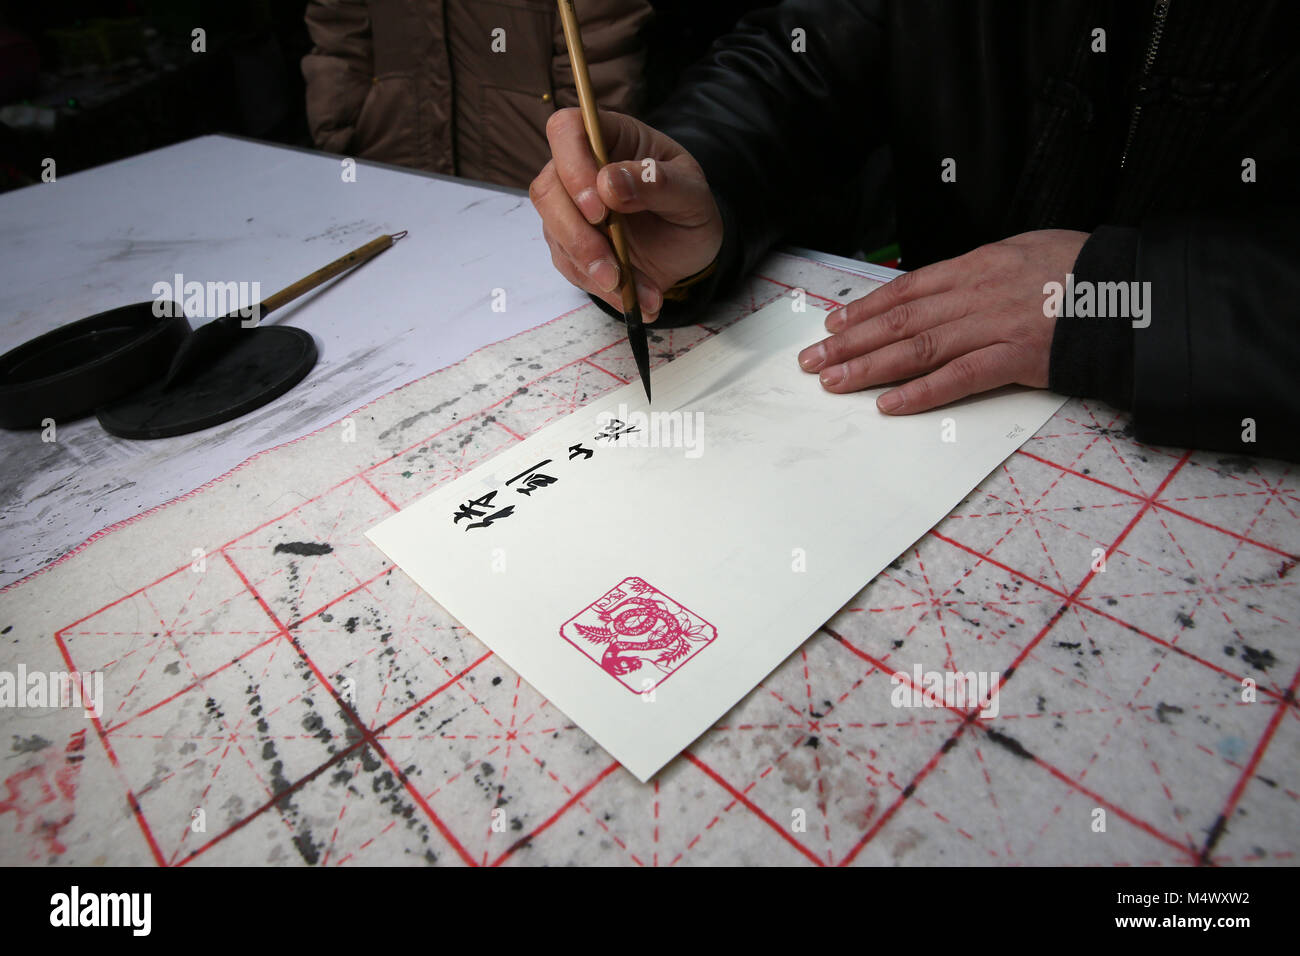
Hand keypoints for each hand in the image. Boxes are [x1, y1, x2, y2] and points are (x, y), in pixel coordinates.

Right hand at [529, 108, 722, 322]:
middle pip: (547, 190)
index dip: (573, 165)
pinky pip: (572, 267)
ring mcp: (569, 208)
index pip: (567, 130)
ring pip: (554, 233)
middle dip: (577, 234)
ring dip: (593, 268)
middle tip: (613, 265)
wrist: (689, 247)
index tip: (600, 208)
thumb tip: (609, 182)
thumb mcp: (692, 194)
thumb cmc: (689, 206)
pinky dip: (606, 289)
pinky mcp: (570, 245)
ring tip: (636, 289)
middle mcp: (580, 169)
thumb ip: (658, 183)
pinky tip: (638, 297)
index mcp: (611, 138)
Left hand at [797, 230, 1088, 412]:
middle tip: (812, 360)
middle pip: (898, 320)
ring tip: (833, 381)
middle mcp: (976, 293)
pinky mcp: (1015, 358)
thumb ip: (981, 272)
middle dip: (849, 341)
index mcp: (976, 265)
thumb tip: (947, 287)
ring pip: (916, 348)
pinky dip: (920, 393)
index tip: (833, 323)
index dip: (864, 308)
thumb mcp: (1024, 250)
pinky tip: (889, 404)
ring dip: (869, 367)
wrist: (1133, 289)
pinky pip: (958, 378)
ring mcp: (993, 326)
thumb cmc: (1083, 270)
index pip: (906, 290)